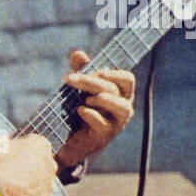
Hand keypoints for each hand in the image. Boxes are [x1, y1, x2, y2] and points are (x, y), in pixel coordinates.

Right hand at [0, 132, 55, 195]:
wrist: (1, 192)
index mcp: (41, 145)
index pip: (31, 144)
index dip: (17, 150)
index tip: (6, 156)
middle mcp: (51, 165)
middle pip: (38, 165)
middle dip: (26, 168)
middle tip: (8, 173)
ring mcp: (49, 187)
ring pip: (38, 185)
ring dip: (27, 186)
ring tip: (9, 190)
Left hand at [55, 50, 134, 167]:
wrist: (68, 141)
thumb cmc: (79, 111)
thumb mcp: (79, 89)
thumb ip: (81, 71)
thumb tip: (77, 53)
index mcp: (120, 95)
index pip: (127, 78)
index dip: (111, 72)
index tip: (92, 71)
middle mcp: (122, 109)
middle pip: (115, 89)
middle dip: (92, 81)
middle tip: (70, 79)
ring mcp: (116, 124)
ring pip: (122, 107)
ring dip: (102, 99)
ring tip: (85, 99)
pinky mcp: (104, 137)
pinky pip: (103, 124)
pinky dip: (91, 115)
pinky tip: (80, 111)